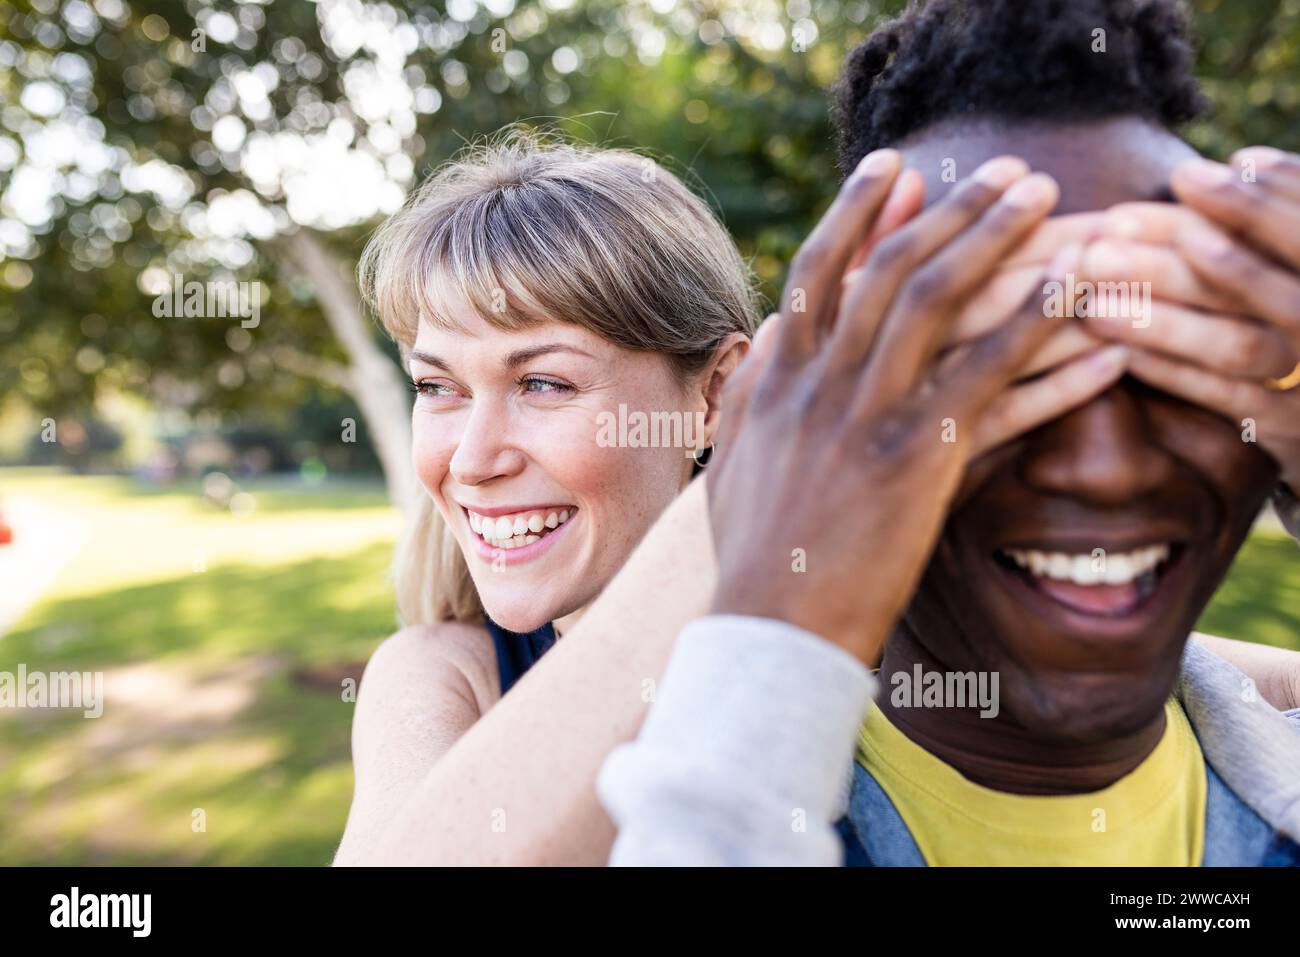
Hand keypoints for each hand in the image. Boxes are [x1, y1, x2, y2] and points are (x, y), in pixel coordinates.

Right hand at [707, 152, 1124, 661]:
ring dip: (995, 238)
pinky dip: (1037, 328)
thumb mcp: (736, 459)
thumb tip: (770, 330)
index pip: (816, 269)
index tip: (894, 168)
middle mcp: (820, 380)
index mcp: (777, 378)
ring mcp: (866, 414)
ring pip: (935, 299)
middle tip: (1007, 171)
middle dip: (951, 208)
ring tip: (1048, 196)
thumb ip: (750, 388)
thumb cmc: (753, 554)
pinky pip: (988, 375)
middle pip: (888, 266)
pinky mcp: (917, 456)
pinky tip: (1078, 295)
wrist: (770, 628)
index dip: (856, 210)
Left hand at [1077, 150, 1299, 491]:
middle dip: (1183, 253)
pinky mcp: (1290, 431)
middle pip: (1262, 283)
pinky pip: (1225, 399)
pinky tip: (1117, 349)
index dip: (1249, 200)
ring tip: (1092, 294)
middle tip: (1108, 228)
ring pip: (1239, 345)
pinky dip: (1172, 369)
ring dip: (1163, 317)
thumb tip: (1238, 164)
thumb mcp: (1288, 268)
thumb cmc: (1290, 319)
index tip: (1183, 175)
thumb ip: (1268, 225)